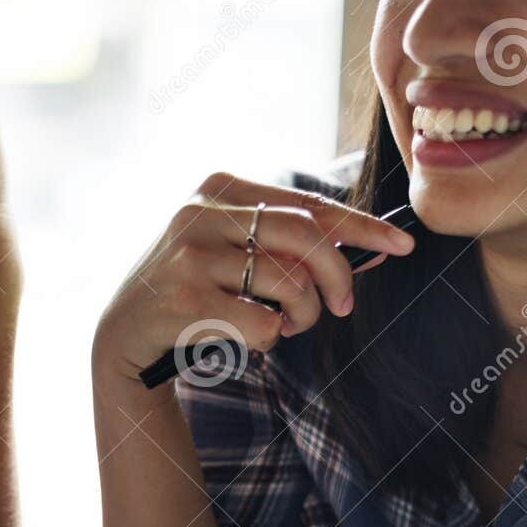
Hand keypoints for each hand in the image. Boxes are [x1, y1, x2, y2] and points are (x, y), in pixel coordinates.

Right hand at [92, 173, 415, 381]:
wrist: (124, 337)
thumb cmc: (195, 291)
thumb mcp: (233, 250)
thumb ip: (288, 242)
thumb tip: (375, 244)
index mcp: (219, 186)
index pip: (308, 204)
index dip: (362, 226)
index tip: (402, 244)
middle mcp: (200, 211)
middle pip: (305, 236)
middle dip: (338, 277)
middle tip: (343, 308)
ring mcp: (188, 255)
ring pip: (288, 283)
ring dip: (301, 317)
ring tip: (285, 328)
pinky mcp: (184, 300)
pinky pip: (264, 323)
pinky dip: (270, 340)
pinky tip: (249, 339)